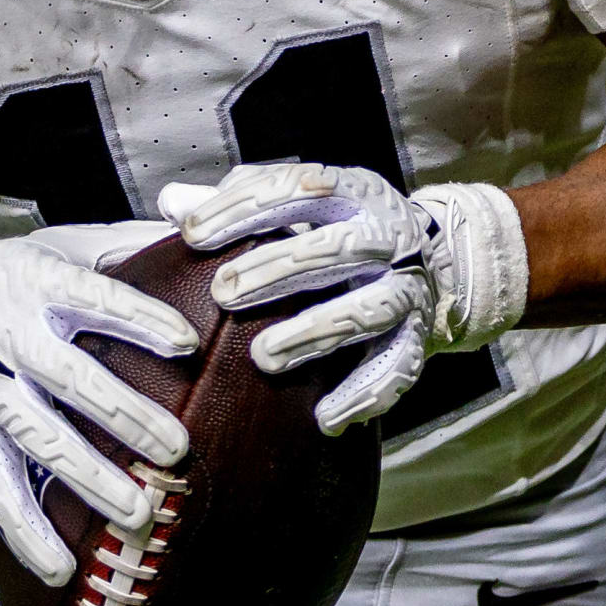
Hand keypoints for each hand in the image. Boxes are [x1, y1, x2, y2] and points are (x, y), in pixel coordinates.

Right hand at [0, 229, 197, 584]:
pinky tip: (60, 568)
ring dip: (88, 478)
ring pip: (40, 440)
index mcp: (39, 286)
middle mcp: (10, 339)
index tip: (186, 342)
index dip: (139, 319)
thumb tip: (200, 228)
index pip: (95, 300)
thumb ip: (125, 245)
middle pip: (73, 380)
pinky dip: (26, 532)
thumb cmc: (10, 278)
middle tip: (175, 449)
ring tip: (138, 512)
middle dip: (125, 416)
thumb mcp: (59, 247)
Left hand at [158, 163, 528, 433]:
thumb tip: (170, 203)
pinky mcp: (419, 339)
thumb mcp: (297, 206)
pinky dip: (360, 396)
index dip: (243, 208)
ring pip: (367, 310)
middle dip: (278, 269)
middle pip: (337, 248)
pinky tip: (322, 418)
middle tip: (223, 292)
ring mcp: (408, 289)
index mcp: (354, 192)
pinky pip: (395, 371)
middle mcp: (388, 236)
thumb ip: (238, 205)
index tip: (190, 233)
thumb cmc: (336, 232)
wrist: (435, 263)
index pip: (298, 187)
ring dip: (314, 333)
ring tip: (262, 356)